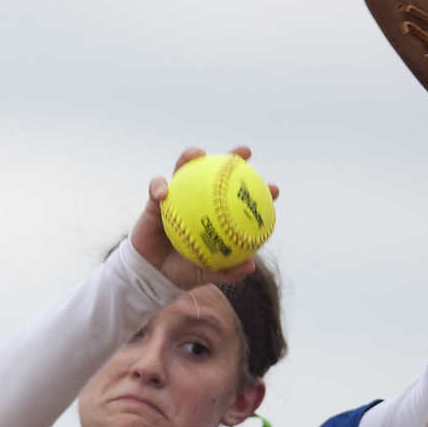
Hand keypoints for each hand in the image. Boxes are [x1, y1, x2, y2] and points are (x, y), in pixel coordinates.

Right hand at [130, 145, 279, 288]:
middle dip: (232, 158)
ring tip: (197, 154)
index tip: (274, 190)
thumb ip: (227, 271)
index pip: (239, 200)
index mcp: (215, 216)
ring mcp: (178, 197)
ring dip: (190, 157)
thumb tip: (250, 266)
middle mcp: (199, 201)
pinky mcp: (156, 201)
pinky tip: (163, 193)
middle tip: (243, 152)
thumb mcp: (206, 274)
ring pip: (184, 169)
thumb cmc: (183, 271)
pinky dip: (159, 187)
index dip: (259, 191)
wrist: (153, 274)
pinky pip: (156, 188)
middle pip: (216, 173)